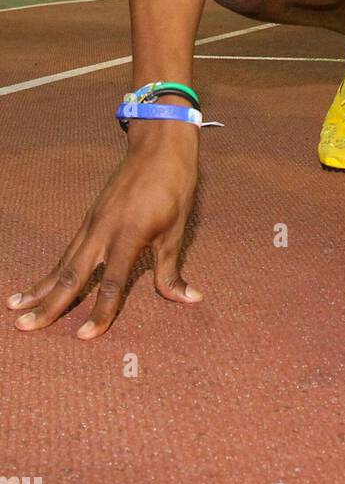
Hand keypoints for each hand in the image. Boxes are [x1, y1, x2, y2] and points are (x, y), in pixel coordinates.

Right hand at [6, 121, 200, 338]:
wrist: (160, 146)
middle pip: (72, 275)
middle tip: (25, 328)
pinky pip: (68, 250)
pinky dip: (52, 270)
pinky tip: (39, 284)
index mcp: (129, 234)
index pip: (112, 283)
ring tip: (15, 308)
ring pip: (63, 262)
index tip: (85, 336)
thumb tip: (189, 299)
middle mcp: (104, 230)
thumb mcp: (178, 229)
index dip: (101, 312)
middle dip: (48, 304)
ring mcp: (93, 222)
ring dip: (40, 288)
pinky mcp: (90, 218)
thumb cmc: (175, 186)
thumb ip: (172, 269)